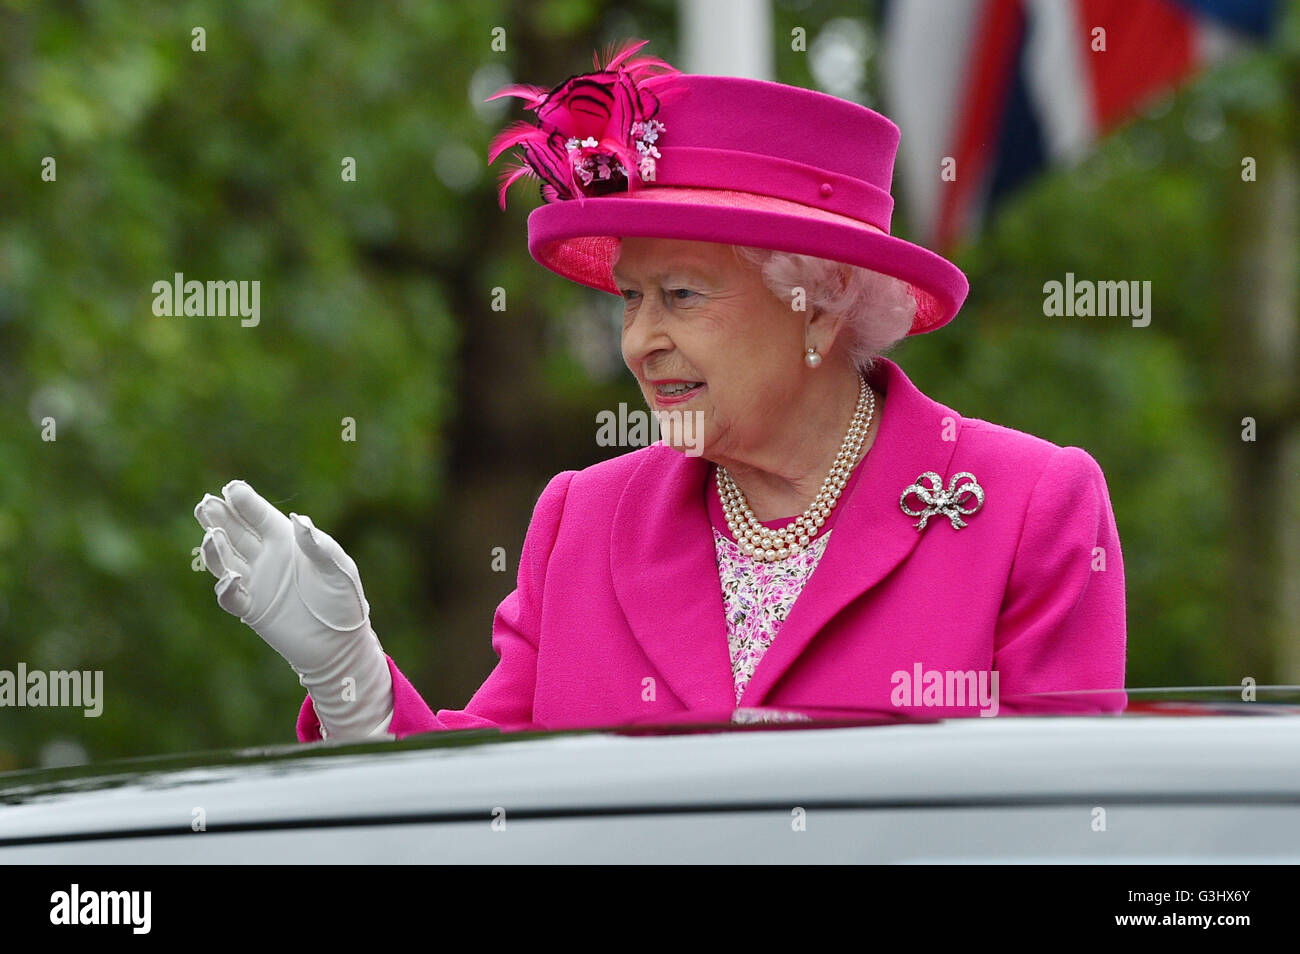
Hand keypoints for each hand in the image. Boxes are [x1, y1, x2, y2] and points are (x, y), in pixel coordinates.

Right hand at [194, 480, 393, 738]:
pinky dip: (226, 588)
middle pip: (236, 533)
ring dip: (215, 548)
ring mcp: (257, 583)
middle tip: (206, 503)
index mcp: (287, 542)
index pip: (260, 517)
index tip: (231, 488)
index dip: (245, 502)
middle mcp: (267, 558)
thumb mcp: (338, 570)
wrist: (340, 644)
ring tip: (212, 534)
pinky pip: (231, 597)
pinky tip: (231, 578)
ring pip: (226, 560)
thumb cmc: (344, 601)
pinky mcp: (253, 610)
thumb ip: (319, 547)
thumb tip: (299, 520)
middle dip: (219, 517)